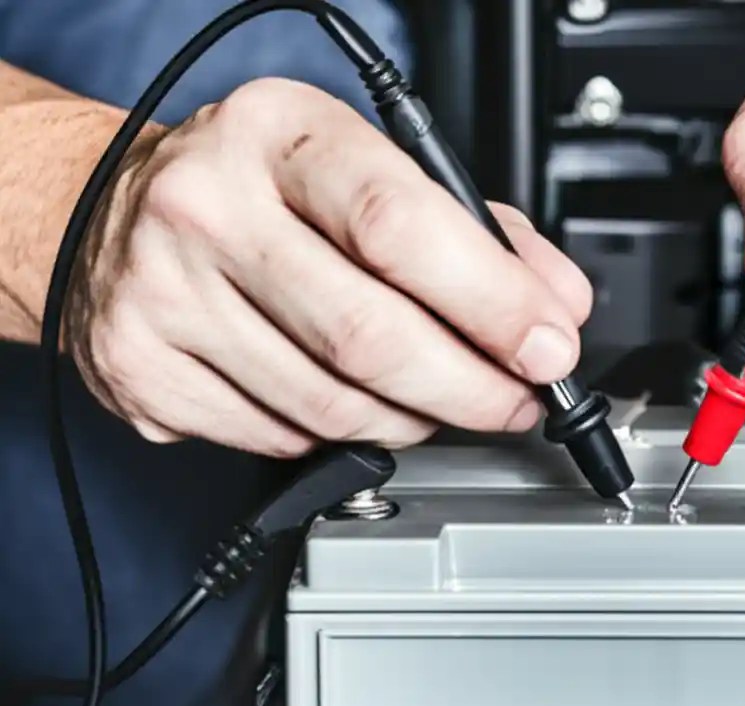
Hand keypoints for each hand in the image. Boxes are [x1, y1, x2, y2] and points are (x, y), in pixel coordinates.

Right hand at [66, 79, 591, 456]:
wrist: (96, 208)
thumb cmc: (253, 185)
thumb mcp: (360, 165)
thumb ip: (472, 229)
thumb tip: (554, 304)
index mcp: (276, 133)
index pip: (400, 223)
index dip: (493, 300)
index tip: (547, 344)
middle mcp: (205, 206)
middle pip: (368, 334)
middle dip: (471, 386)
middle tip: (516, 398)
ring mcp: (161, 295)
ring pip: (331, 405)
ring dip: (413, 418)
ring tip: (439, 398)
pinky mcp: (140, 373)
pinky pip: (280, 439)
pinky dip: (338, 436)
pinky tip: (348, 399)